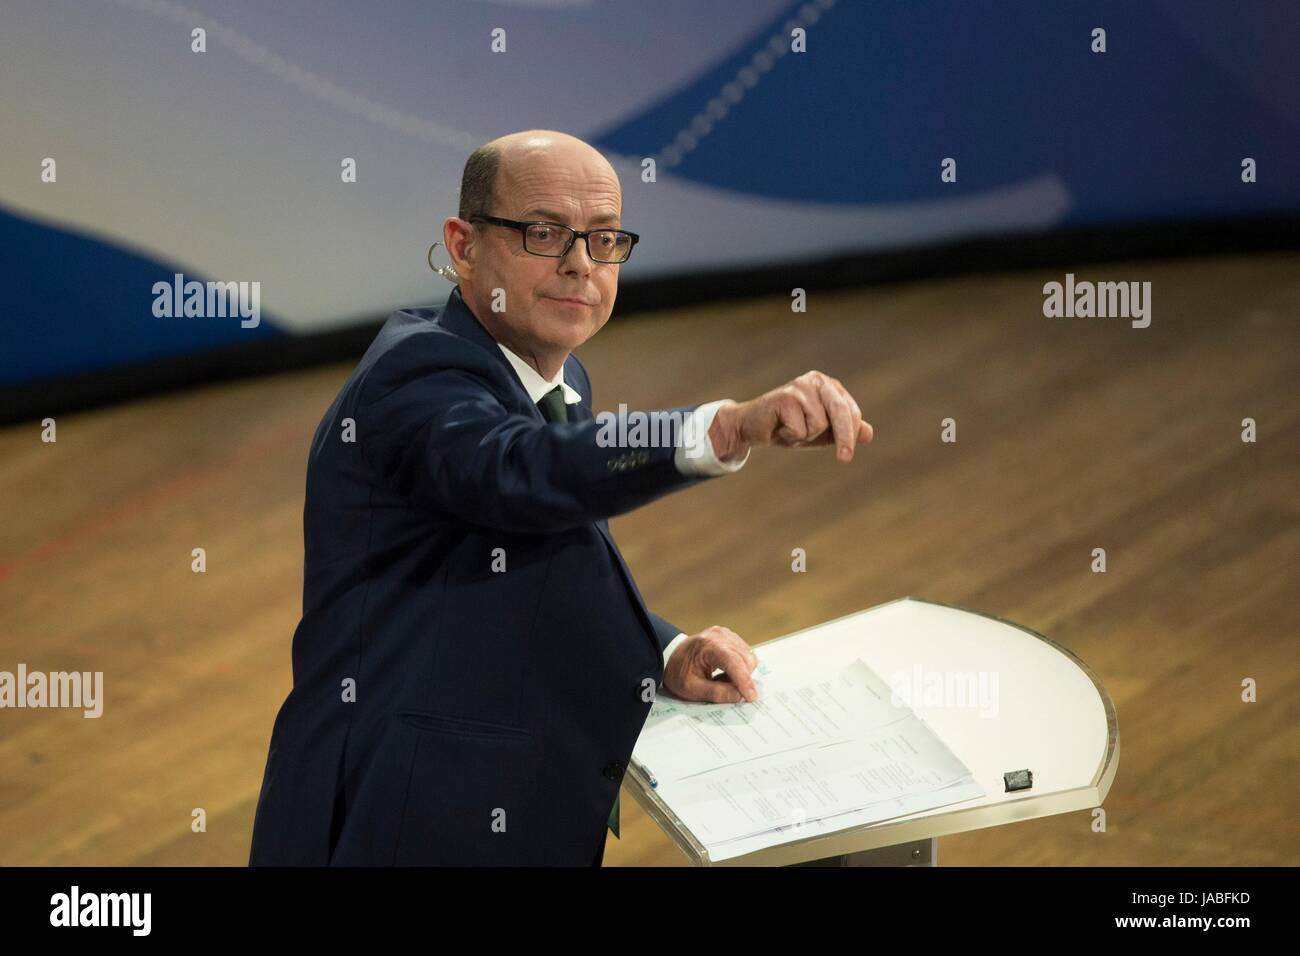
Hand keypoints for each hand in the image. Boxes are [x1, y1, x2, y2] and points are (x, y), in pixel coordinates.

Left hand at [662, 626, 759, 703]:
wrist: (670, 657)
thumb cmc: (678, 672)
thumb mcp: (692, 689)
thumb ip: (717, 693)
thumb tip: (739, 696)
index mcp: (707, 646)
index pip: (733, 662)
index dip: (744, 681)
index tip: (750, 697)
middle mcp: (719, 635)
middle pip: (745, 660)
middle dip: (741, 679)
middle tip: (725, 689)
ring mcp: (725, 634)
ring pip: (748, 657)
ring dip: (742, 673)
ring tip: (722, 679)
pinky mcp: (729, 636)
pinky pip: (745, 653)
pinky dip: (740, 666)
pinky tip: (725, 671)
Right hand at [708, 370, 872, 462]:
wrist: (751, 427)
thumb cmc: (788, 428)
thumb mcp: (821, 433)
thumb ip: (844, 431)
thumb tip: (868, 433)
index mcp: (828, 386)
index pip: (850, 410)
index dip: (850, 434)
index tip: (846, 455)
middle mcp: (816, 381)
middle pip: (841, 411)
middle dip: (845, 437)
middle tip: (845, 460)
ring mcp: (800, 387)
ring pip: (819, 424)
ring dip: (805, 436)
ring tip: (790, 430)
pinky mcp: (786, 397)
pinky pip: (801, 429)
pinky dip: (791, 436)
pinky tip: (779, 428)